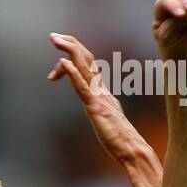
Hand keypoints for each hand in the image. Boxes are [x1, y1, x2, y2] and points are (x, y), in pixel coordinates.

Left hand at [48, 33, 145, 164]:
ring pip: (83, 66)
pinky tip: (62, 62)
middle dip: (68, 44)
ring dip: (68, 50)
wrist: (132, 150)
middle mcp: (101, 89)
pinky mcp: (96, 108)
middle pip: (85, 58)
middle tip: (53, 36)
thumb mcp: (106, 119)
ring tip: (55, 39)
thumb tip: (96, 107)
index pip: (86, 65)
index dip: (71, 58)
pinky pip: (83, 87)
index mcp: (102, 90)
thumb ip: (100, 109)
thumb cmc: (120, 140)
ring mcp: (99, 96)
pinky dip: (72, 73)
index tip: (58, 60)